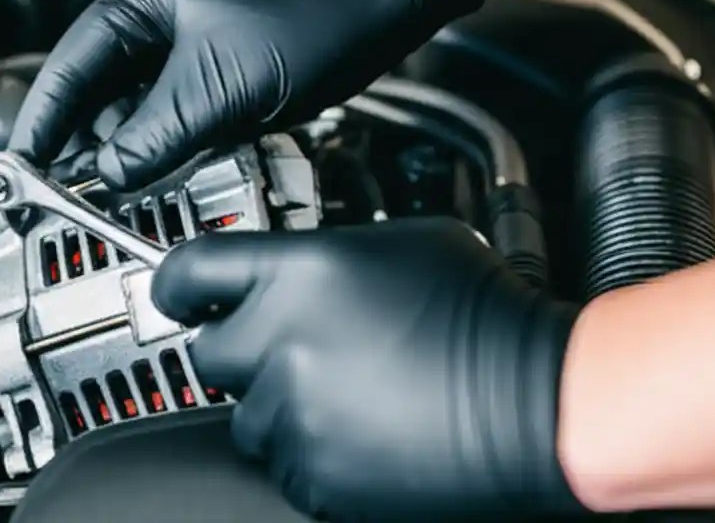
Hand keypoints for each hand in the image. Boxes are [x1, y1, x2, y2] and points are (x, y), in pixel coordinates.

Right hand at [9, 0, 487, 189]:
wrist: (381, 6)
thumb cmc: (308, 20)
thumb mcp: (217, 89)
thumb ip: (154, 136)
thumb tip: (107, 175)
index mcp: (142, 2)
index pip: (69, 68)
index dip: (41, 122)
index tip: (19, 167)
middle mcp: (156, 18)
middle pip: (95, 90)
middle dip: (81, 142)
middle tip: (58, 191)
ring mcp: (187, 43)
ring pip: (134, 108)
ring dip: (124, 149)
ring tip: (109, 192)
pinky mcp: (216, 68)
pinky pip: (171, 113)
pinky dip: (161, 144)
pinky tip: (157, 172)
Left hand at [151, 219, 585, 521]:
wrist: (536, 401)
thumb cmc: (483, 314)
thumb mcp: (403, 243)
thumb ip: (324, 253)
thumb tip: (290, 267)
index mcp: (301, 272)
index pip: (189, 268)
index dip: (178, 282)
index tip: (177, 292)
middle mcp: (284, 339)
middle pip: (208, 350)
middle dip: (243, 350)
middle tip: (294, 349)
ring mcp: (295, 411)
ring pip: (244, 413)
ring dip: (278, 403)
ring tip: (346, 392)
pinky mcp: (314, 471)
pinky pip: (282, 460)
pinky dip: (310, 449)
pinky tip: (360, 427)